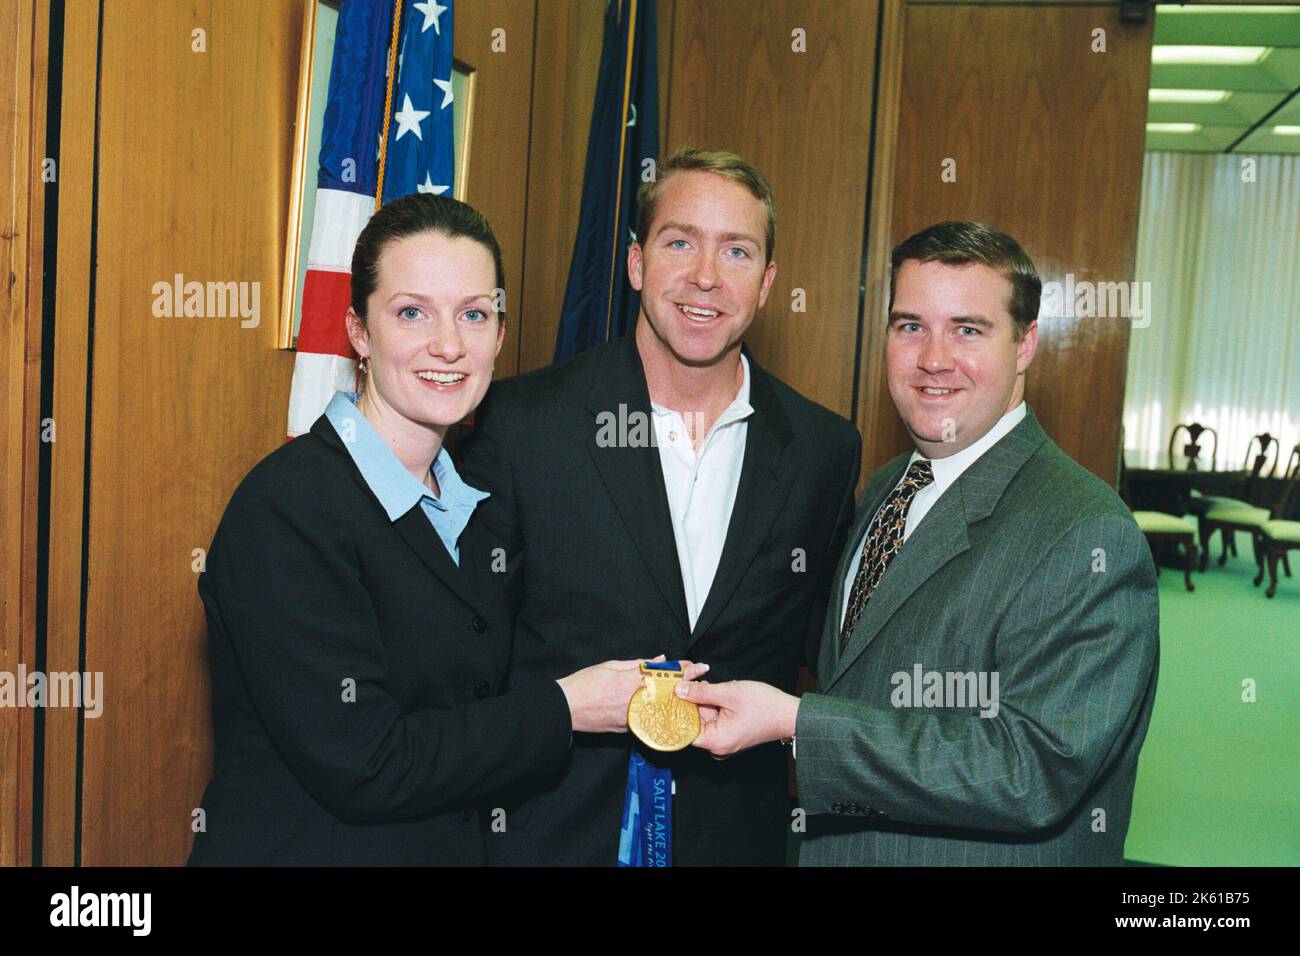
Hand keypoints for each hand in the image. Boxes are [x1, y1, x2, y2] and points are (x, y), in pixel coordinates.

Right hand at [558, 656, 709, 733]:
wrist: (565, 709)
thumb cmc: (583, 685)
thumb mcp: (610, 666)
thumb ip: (637, 664)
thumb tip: (657, 660)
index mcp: (630, 684)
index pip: (663, 675)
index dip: (682, 670)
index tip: (696, 666)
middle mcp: (634, 703)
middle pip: (667, 693)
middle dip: (685, 685)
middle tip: (699, 678)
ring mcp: (631, 719)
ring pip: (659, 708)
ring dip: (675, 699)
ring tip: (689, 693)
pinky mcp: (627, 730)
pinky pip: (647, 720)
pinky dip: (658, 713)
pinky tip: (668, 709)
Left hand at [675, 680, 798, 757]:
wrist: (790, 714)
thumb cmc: (766, 707)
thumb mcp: (730, 693)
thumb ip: (702, 692)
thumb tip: (679, 690)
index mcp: (716, 741)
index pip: (683, 731)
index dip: (674, 712)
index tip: (666, 696)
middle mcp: (717, 745)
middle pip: (692, 722)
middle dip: (688, 699)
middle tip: (684, 679)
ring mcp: (723, 739)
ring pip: (702, 717)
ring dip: (700, 699)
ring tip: (699, 680)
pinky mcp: (729, 732)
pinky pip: (713, 717)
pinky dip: (711, 703)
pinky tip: (713, 689)